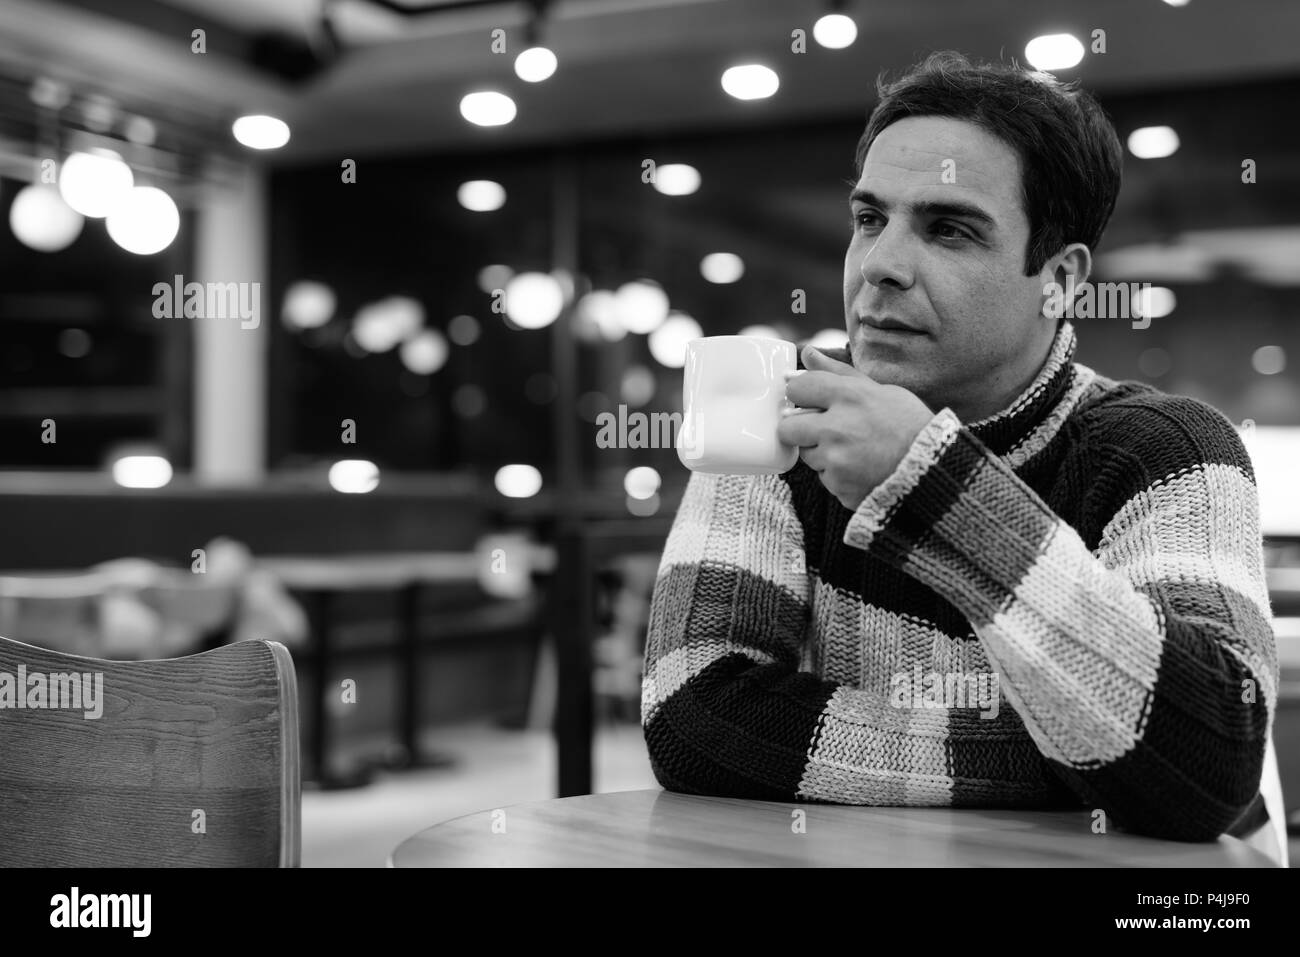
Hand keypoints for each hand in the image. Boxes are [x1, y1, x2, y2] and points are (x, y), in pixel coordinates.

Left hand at [776, 345, 935, 510]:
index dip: (801, 395)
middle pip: (788, 427)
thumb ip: (839, 373)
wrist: (932, 470)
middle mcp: (837, 427)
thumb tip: (808, 353)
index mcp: (849, 396)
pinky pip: (823, 477)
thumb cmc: (908, 425)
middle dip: (799, 429)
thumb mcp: (881, 391)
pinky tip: (860, 468)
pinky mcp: (837, 484)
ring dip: (821, 452)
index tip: (809, 400)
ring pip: (805, 454)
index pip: (798, 389)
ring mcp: (835, 459)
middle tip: (823, 430)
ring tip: (853, 449)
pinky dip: (836, 474)